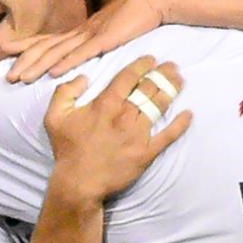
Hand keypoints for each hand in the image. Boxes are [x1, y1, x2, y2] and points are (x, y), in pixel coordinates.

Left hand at [6, 0, 163, 82]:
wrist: (153, 0)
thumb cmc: (134, 16)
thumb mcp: (109, 31)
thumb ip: (96, 42)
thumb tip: (85, 51)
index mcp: (80, 30)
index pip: (47, 39)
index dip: (26, 45)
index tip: (6, 50)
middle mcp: (80, 32)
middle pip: (46, 47)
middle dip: (24, 60)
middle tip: (6, 75)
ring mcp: (91, 34)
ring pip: (58, 52)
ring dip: (38, 65)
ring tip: (20, 77)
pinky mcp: (105, 39)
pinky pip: (83, 53)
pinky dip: (66, 62)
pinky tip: (53, 72)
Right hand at [43, 56, 189, 203]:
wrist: (79, 182)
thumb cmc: (68, 149)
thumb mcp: (54, 116)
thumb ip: (65, 91)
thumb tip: (83, 77)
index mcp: (105, 104)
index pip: (128, 77)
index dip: (141, 65)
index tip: (151, 59)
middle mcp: (125, 115)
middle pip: (148, 88)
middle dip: (162, 74)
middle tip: (171, 66)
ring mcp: (138, 134)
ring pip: (159, 106)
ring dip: (171, 90)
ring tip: (180, 80)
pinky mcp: (147, 152)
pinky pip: (168, 136)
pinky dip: (180, 124)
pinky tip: (188, 114)